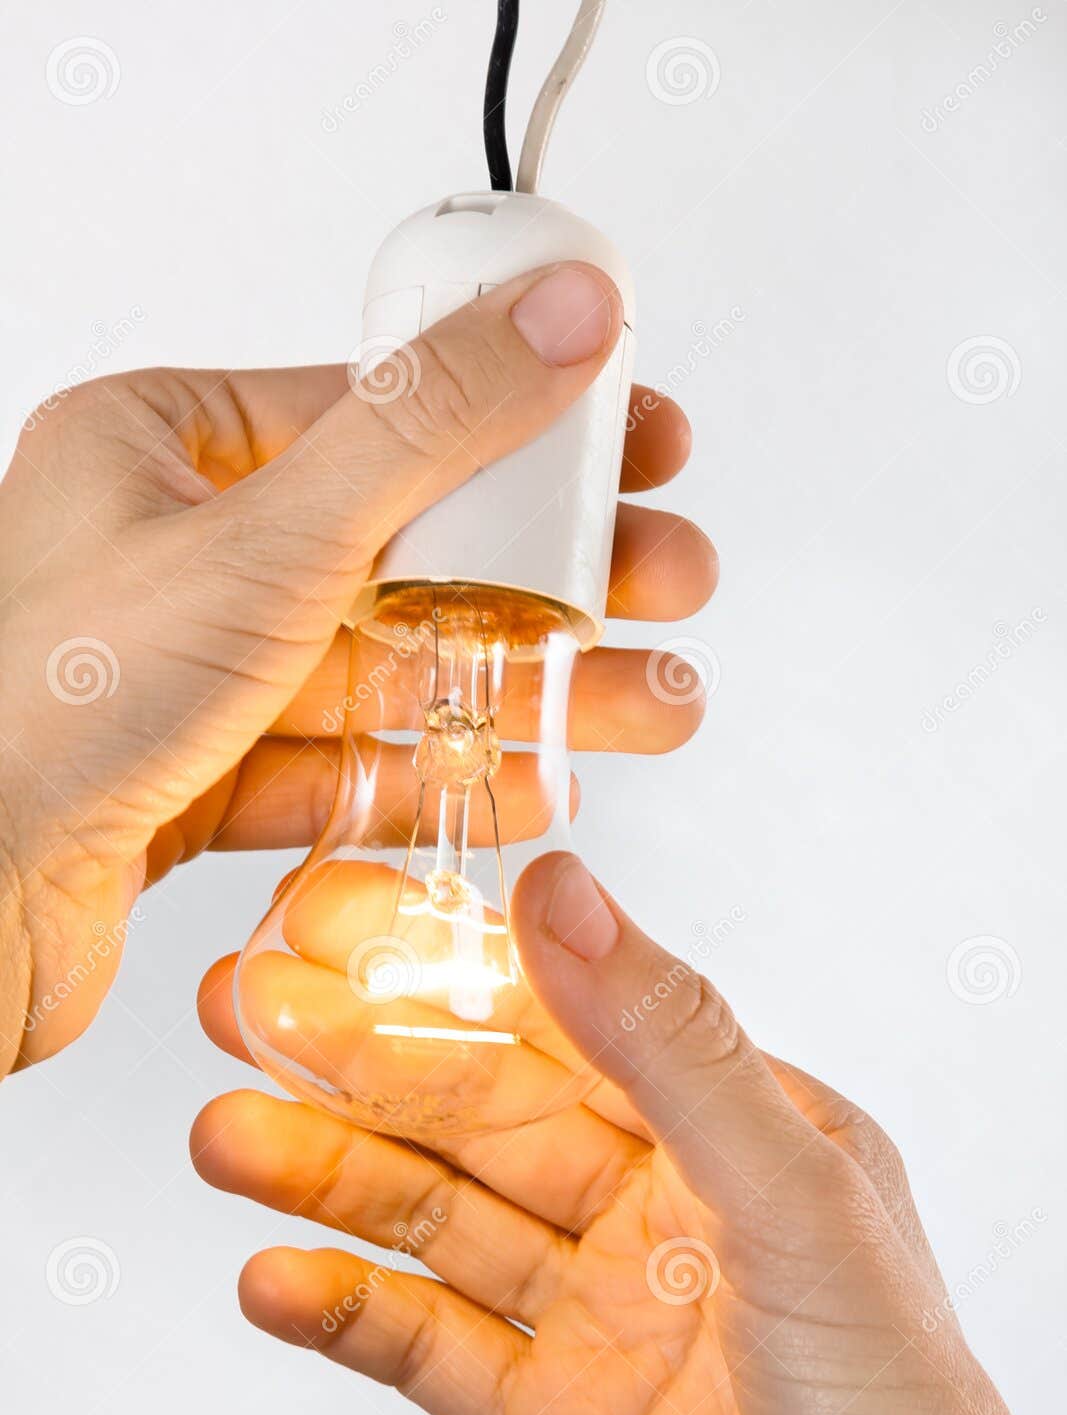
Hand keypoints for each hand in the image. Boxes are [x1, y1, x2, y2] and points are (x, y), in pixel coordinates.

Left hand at [0, 265, 714, 1068]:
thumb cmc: (45, 707)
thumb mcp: (272, 537)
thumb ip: (430, 429)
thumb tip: (557, 316)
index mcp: (164, 450)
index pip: (381, 412)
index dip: (525, 425)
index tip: (633, 437)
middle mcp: (176, 554)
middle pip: (409, 548)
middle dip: (555, 574)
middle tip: (668, 581)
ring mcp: (191, 673)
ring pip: (391, 669)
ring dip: (524, 687)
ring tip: (650, 703)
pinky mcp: (199, 782)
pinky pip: (344, 765)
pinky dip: (439, 775)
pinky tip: (537, 781)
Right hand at [192, 853, 1066, 1414]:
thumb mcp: (798, 1203)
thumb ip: (670, 1047)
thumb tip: (562, 893)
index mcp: (732, 1134)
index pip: (563, 1021)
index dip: (441, 970)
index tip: (331, 921)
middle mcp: (657, 1215)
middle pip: (477, 1116)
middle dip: (354, 1062)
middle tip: (242, 1007)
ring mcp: (597, 1322)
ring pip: (435, 1222)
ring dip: (325, 1176)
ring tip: (224, 1135)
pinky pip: (426, 1349)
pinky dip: (344, 1313)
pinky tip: (274, 1280)